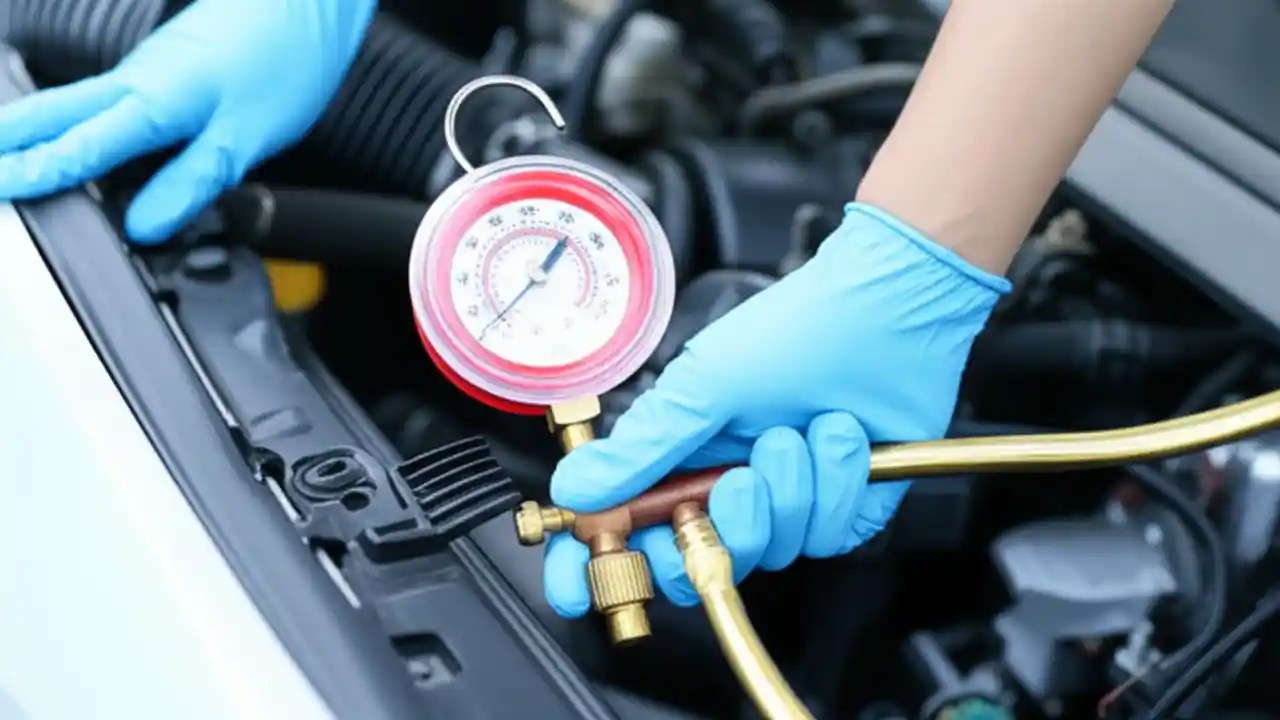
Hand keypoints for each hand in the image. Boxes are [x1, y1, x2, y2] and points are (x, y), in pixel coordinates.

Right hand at [0, 0, 375, 242]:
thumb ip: (194, 181)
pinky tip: (78, 138)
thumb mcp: (246, 137)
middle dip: (11, 143)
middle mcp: (136, 82)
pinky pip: (104, 101)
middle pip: (55, 115)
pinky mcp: (162, 70)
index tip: (2, 191)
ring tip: (5, 158)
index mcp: (155, 101)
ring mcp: (145, 72)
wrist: (309, 3)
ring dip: (34, 129)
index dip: (40, 174)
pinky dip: (77, 121)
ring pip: (73, 104)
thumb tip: (146, 225)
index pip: (83, 146)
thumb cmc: (285, 59)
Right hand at [542, 203, 1009, 613]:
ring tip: (799, 429)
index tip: (577, 589)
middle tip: (734, 483)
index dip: (599, 565)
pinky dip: (836, 484)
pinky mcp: (841, 507)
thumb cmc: (792, 332)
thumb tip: (573, 491)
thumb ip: (639, 451)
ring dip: (791, 486)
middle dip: (726, 527)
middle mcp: (728, 486)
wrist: (887, 311)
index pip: (627, 531)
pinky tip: (838, 436)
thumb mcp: (700, 389)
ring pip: (772, 549)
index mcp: (681, 457)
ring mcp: (784, 500)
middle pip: (700, 561)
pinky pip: (827, 535)